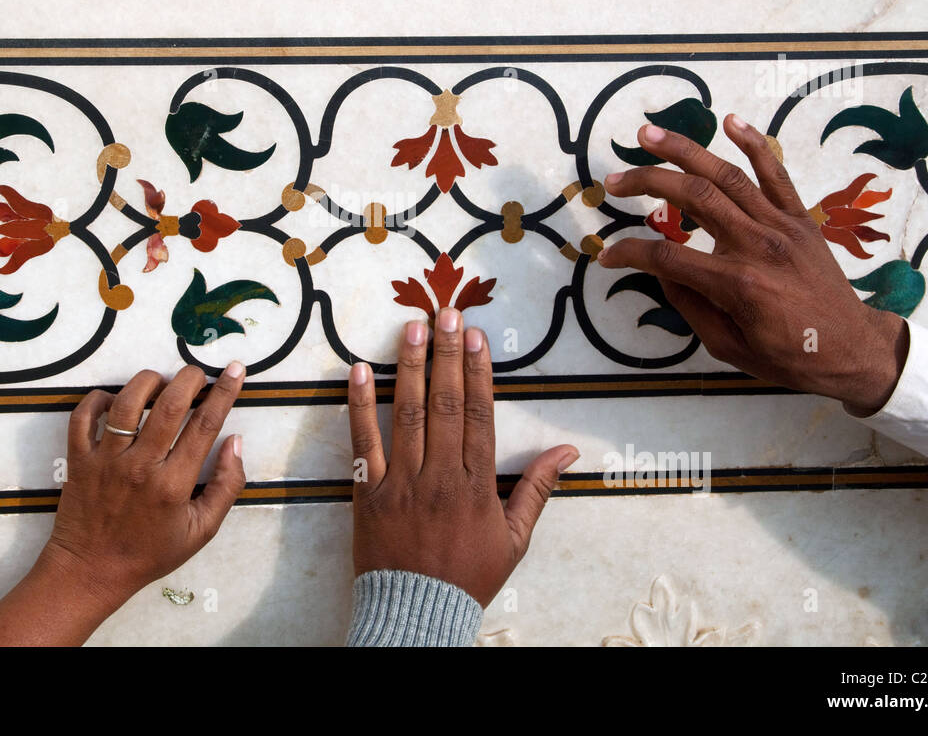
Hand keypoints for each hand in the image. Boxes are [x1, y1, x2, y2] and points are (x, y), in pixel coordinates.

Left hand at [0, 363, 245, 644]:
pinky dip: (98, 399)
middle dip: (188, 377)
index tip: (234, 370)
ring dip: (147, 381)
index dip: (224, 391)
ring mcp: (106, 461)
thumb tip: (236, 442)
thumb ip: (226, 486)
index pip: (205, 425)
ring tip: (159, 383)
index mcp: (174, 485)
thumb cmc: (151, 552)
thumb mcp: (202, 530)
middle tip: (196, 374)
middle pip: (169, 404)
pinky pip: (84, 416)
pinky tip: (114, 400)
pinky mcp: (79, 460)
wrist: (91, 572)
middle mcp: (140, 467)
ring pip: (127, 402)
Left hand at [348, 308, 578, 607]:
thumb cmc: (468, 576)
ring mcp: (402, 484)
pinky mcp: (370, 493)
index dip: (478, 372)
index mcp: (477, 485)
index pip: (479, 416)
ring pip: (407, 416)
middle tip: (446, 314)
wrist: (417, 614)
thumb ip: (538, 489)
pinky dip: (359, 406)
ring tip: (412, 328)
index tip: (476, 336)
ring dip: (410, 369)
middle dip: (447, 355)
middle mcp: (440, 477)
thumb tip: (568, 451)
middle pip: (445, 405)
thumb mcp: (514, 538)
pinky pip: (363, 443)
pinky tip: (360, 371)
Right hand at [598, 115, 908, 414]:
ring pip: (726, 175)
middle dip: (646, 182)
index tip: (607, 256)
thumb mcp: (726, 345)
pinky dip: (754, 144)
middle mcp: (757, 245)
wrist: (850, 349)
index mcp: (736, 283)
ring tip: (648, 134)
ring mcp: (781, 226)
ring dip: (684, 150)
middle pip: (692, 197)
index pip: (668, 256)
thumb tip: (662, 269)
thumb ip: (689, 303)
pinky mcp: (800, 219)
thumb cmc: (788, 356)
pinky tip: (730, 121)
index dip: (630, 253)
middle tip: (614, 181)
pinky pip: (775, 174)